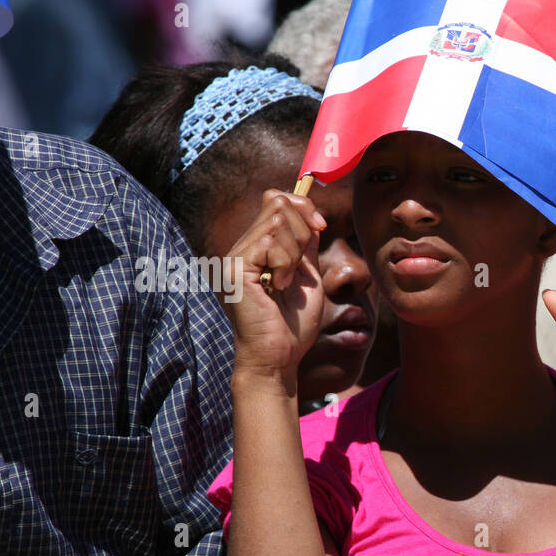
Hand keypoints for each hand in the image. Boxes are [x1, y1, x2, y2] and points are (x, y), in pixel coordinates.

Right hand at [221, 189, 326, 385]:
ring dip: (294, 253)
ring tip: (285, 282)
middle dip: (302, 230)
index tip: (320, 228)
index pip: (276, 199)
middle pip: (278, 202)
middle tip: (299, 265)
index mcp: (259, 247)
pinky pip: (270, 243)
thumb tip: (313, 216)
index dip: (303, 206)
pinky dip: (285, 264)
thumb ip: (307, 246)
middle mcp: (243, 246)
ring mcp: (235, 256)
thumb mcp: (308, 276)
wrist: (279, 357)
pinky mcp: (235, 268)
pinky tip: (277, 287)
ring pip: (277, 220)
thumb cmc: (293, 324)